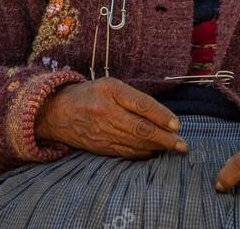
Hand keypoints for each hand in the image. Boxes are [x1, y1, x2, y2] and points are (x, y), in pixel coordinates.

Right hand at [34, 77, 188, 158]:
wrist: (57, 112)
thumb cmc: (90, 95)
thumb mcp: (111, 86)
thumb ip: (135, 98)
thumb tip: (163, 117)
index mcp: (109, 92)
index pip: (141, 104)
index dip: (161, 116)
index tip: (178, 125)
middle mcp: (105, 112)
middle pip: (141, 128)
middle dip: (165, 138)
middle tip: (183, 145)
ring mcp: (102, 132)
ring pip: (135, 143)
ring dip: (158, 147)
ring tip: (175, 148)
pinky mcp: (101, 147)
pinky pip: (126, 152)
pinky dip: (143, 153)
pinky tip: (154, 152)